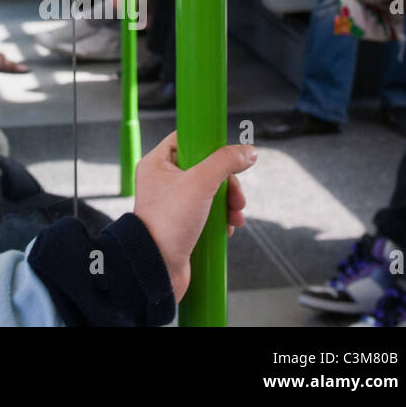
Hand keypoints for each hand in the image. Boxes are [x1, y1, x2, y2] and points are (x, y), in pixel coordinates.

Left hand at [133, 132, 252, 301]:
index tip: (228, 155)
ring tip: (236, 216)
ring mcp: (173, 202)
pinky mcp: (183, 222)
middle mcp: (163, 180)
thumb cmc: (168, 222)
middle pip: (204, 167)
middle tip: (237, 198)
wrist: (157, 267)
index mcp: (157, 163)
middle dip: (227, 183)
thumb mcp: (200, 184)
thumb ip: (225, 162)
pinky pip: (208, 211)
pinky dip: (222, 217)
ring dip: (229, 202)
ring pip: (210, 191)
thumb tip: (248, 150)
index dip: (209, 145)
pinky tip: (228, 228)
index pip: (186, 139)